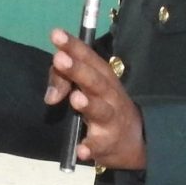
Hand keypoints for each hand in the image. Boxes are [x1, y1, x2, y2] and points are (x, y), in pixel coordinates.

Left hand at [49, 29, 145, 170]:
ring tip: (75, 99)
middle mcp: (110, 95)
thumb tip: (50, 97)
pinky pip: (97, 146)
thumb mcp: (87, 89)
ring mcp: (111, 120)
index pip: (88, 58)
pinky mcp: (107, 144)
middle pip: (95, 81)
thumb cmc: (104, 107)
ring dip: (88, 104)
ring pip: (100, 110)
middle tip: (59, 59)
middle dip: (77, 70)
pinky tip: (81, 150)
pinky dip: (90, 148)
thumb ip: (63, 82)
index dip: (73, 46)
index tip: (56, 34)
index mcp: (103, 78)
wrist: (135, 142)